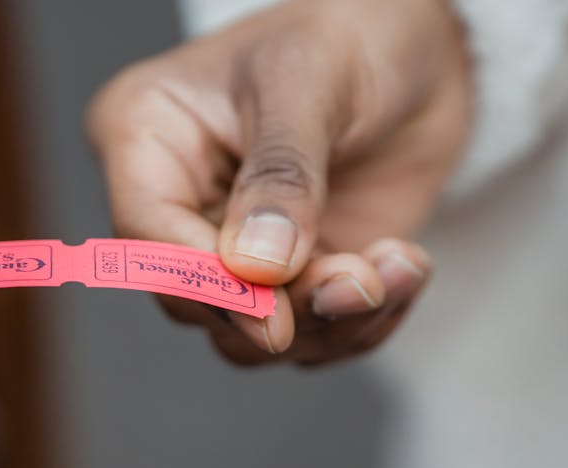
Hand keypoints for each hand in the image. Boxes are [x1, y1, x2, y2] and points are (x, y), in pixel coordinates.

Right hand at [87, 0, 470, 364]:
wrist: (421, 48)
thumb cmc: (351, 31)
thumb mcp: (310, 81)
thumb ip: (283, 176)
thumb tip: (257, 269)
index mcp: (148, 136)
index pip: (146, 235)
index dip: (207, 286)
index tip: (275, 321)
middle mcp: (180, 200)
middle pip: (194, 299)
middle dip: (284, 309)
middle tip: (361, 280)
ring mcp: (235, 246)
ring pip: (250, 335)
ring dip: (331, 322)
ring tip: (398, 266)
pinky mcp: (292, 278)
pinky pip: (308, 336)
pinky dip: (362, 322)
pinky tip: (404, 267)